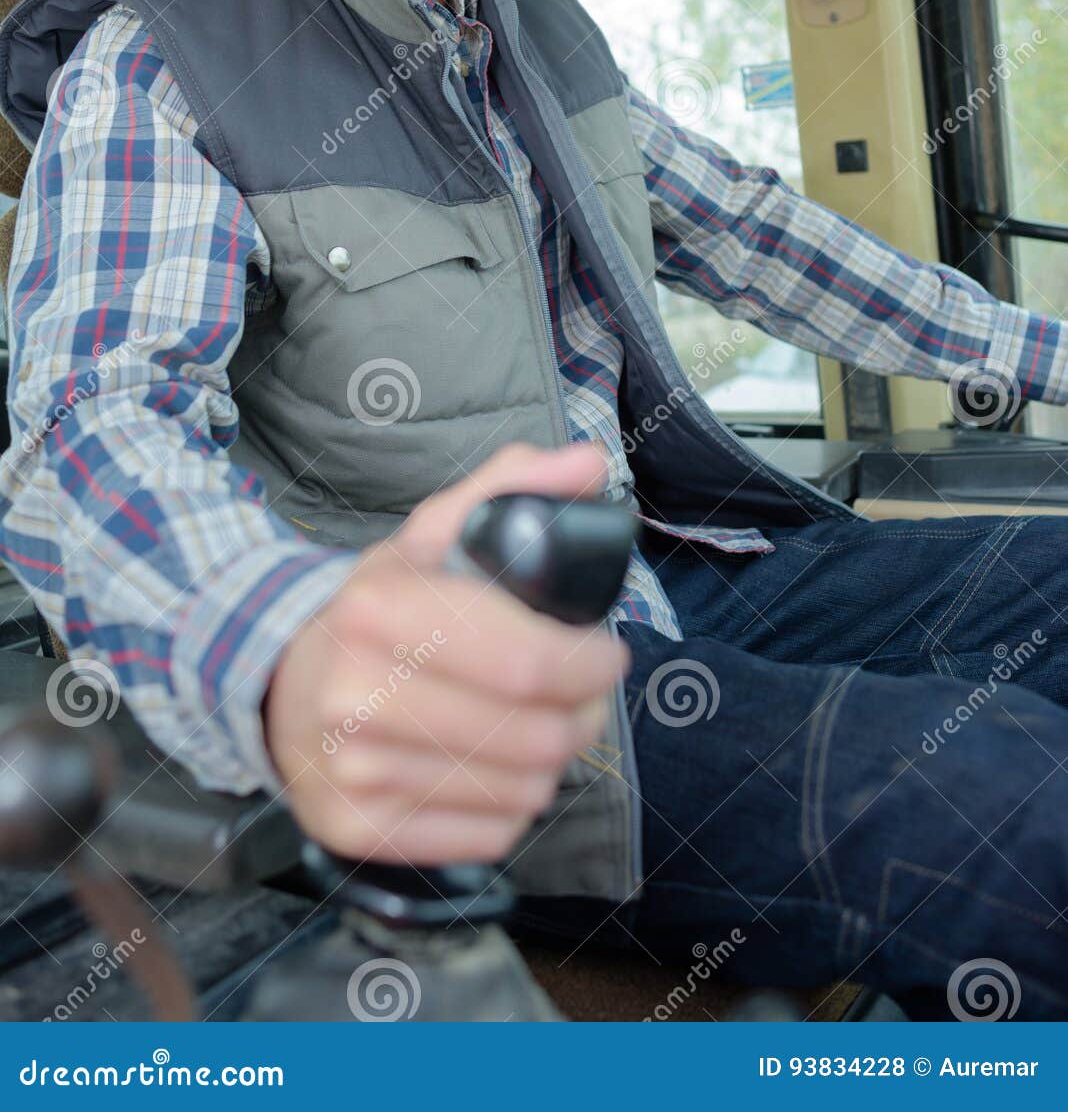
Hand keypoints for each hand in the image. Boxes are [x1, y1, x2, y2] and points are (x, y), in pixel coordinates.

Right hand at [262, 440, 629, 864]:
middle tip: (584, 695)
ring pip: (522, 789)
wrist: (286, 688)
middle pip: (534, 735)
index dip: (590, 664)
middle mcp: (354, 693)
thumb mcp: (433, 536)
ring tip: (538, 725)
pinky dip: (512, 804)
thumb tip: (585, 463)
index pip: (527, 662)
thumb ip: (510, 491)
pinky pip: (491, 834)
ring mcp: (352, 771)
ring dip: (552, 760)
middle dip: (584, 714)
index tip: (606, 653)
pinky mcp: (359, 830)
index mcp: (377, 609)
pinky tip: (492, 766)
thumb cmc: (383, 610)